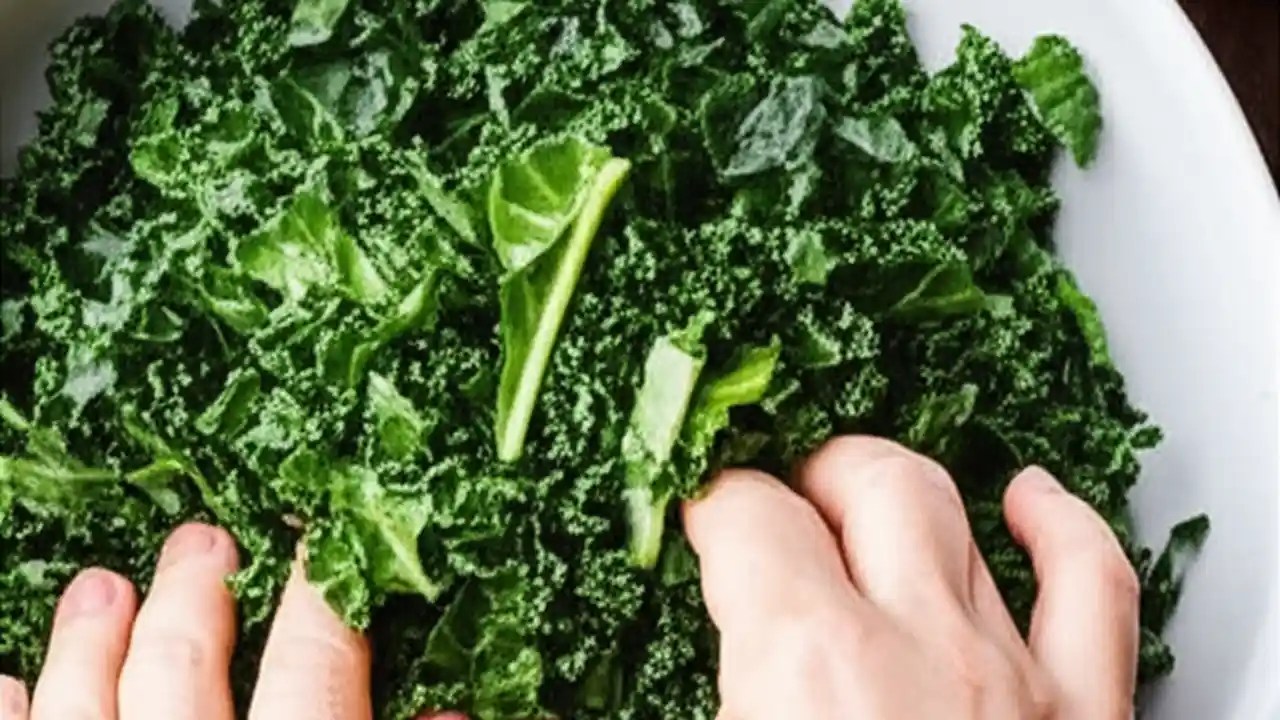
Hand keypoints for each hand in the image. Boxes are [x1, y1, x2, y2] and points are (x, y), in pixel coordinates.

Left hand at [0, 523, 460, 719]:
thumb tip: (454, 711)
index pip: (313, 663)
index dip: (322, 590)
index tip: (325, 532)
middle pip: (182, 668)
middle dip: (192, 594)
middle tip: (200, 542)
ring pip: (83, 706)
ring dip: (86, 643)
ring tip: (96, 588)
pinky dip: (12, 713)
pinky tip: (6, 683)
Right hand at [684, 436, 1139, 719]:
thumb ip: (707, 679)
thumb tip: (645, 669)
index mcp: (805, 661)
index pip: (750, 518)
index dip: (717, 499)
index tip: (707, 506)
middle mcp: (919, 649)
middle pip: (863, 483)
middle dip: (812, 473)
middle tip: (783, 498)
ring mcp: (1012, 677)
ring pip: (954, 513)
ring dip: (899, 491)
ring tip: (866, 494)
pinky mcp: (1088, 717)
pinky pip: (1092, 585)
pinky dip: (1061, 526)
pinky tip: (1031, 500)